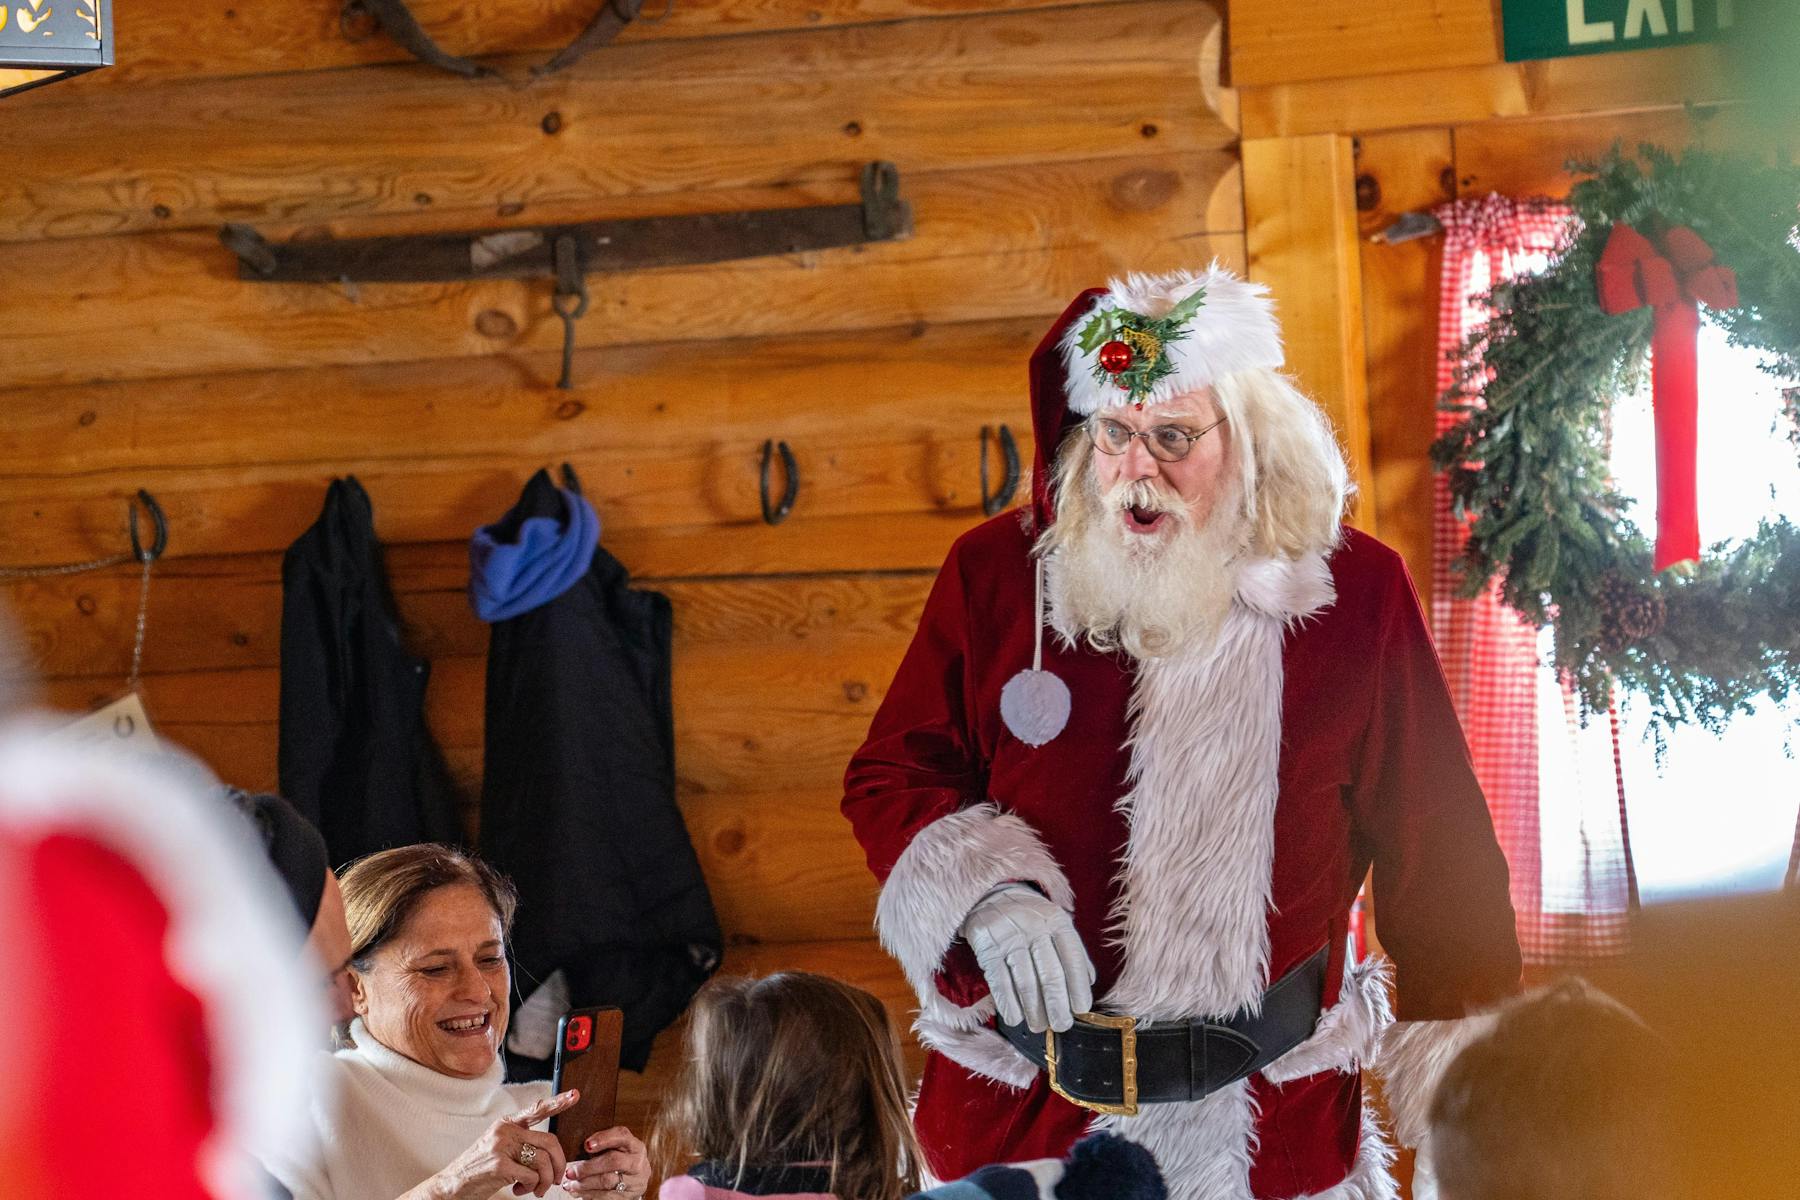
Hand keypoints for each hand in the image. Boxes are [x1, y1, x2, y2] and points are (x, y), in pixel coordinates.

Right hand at [423, 1090, 577, 1199]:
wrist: (451, 1186)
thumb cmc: (479, 1170)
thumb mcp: (500, 1148)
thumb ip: (521, 1143)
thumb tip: (551, 1153)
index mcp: (506, 1124)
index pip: (536, 1110)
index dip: (557, 1103)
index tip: (574, 1095)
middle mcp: (505, 1130)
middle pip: (549, 1141)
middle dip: (559, 1163)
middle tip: (556, 1179)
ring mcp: (501, 1146)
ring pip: (543, 1160)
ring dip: (545, 1180)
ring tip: (535, 1189)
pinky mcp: (499, 1165)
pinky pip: (532, 1176)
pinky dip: (532, 1187)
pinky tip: (519, 1190)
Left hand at [562, 1126, 649, 1197]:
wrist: (636, 1180)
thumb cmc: (621, 1159)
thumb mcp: (617, 1148)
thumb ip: (602, 1144)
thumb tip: (580, 1147)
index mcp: (635, 1146)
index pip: (622, 1136)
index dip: (604, 1139)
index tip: (586, 1145)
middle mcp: (637, 1163)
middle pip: (614, 1161)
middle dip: (589, 1167)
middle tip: (571, 1172)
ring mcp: (634, 1182)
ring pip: (607, 1182)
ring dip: (585, 1183)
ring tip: (571, 1184)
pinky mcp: (628, 1197)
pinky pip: (606, 1197)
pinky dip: (589, 1194)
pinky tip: (579, 1192)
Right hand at [959, 883, 1093, 1032]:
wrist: (990, 896)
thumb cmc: (1029, 917)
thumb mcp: (1054, 923)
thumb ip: (1072, 950)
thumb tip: (1088, 983)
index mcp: (1057, 921)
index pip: (1073, 959)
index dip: (1078, 988)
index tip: (1081, 1009)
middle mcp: (1034, 927)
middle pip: (1050, 974)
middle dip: (1058, 1006)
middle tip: (1061, 1025)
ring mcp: (1009, 936)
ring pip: (1026, 981)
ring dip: (1034, 1010)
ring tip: (1039, 1026)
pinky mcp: (987, 945)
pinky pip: (1000, 981)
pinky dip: (1008, 1004)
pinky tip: (1015, 1018)